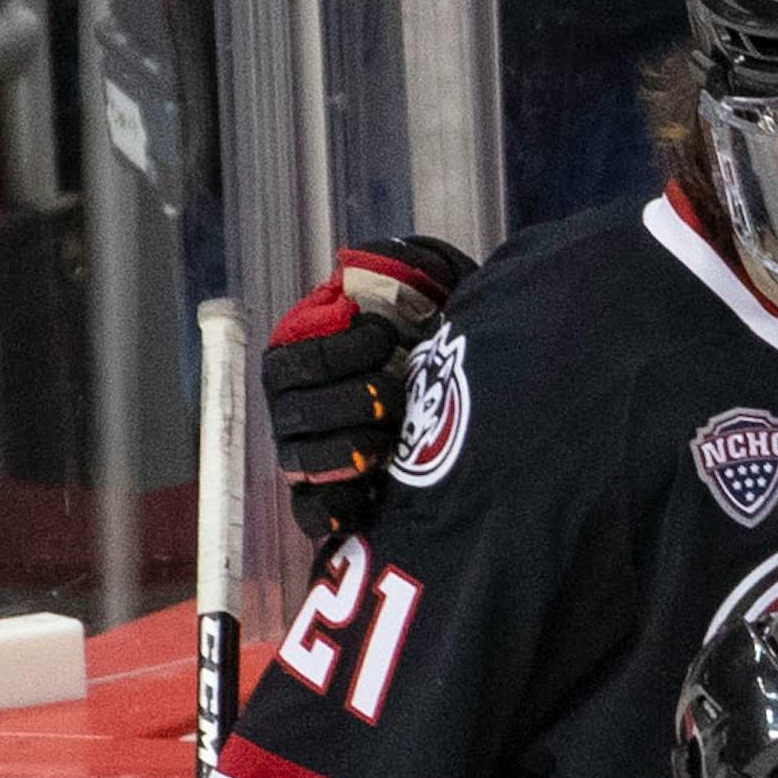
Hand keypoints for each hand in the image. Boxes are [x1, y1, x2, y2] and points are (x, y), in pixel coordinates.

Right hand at [262, 235, 472, 541]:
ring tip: (392, 443)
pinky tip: (370, 496)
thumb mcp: (439, 290)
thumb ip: (408, 266)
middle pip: (293, 411)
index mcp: (305, 357)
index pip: (296, 356)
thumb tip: (363, 262)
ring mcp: (307, 458)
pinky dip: (334, 510)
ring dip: (348, 451)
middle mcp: (296, 408)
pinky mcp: (327, 502)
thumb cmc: (447, 341)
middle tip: (399, 396)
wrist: (484, 401)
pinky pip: (310, 515)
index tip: (388, 338)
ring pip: (302, 461)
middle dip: (351, 403)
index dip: (338, 350)